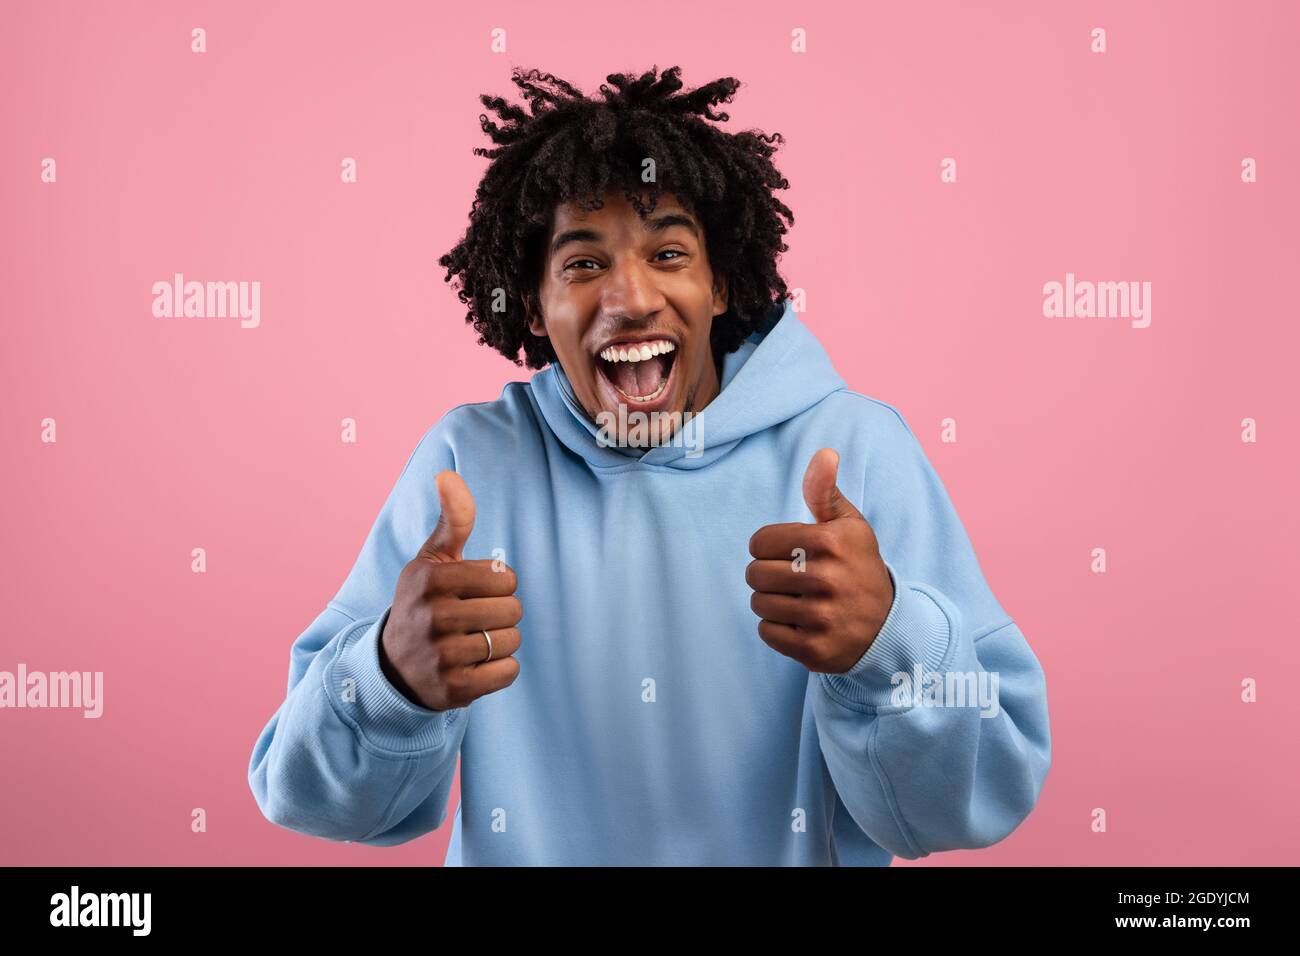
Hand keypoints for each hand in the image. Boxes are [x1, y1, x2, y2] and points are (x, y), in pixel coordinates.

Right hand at [379, 470, 522, 709]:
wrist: (394, 666)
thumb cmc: (425, 601)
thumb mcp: (433, 559)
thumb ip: (453, 519)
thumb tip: (447, 475)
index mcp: (429, 578)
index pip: (504, 577)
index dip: (499, 584)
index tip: (476, 591)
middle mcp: (430, 617)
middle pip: (512, 610)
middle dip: (503, 614)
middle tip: (477, 619)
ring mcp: (439, 656)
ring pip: (511, 641)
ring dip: (502, 642)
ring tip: (475, 641)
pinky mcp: (452, 690)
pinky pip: (507, 672)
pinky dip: (501, 669)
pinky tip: (478, 665)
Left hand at [745, 448, 894, 673]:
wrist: (889, 626)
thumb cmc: (858, 567)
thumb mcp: (849, 525)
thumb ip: (826, 491)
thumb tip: (824, 453)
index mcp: (830, 543)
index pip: (759, 542)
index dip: (769, 547)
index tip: (789, 554)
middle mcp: (827, 579)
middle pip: (754, 574)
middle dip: (767, 575)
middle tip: (792, 579)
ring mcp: (822, 618)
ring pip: (758, 604)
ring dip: (772, 602)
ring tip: (798, 601)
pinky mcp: (815, 650)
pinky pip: (766, 632)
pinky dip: (777, 629)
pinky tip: (801, 623)